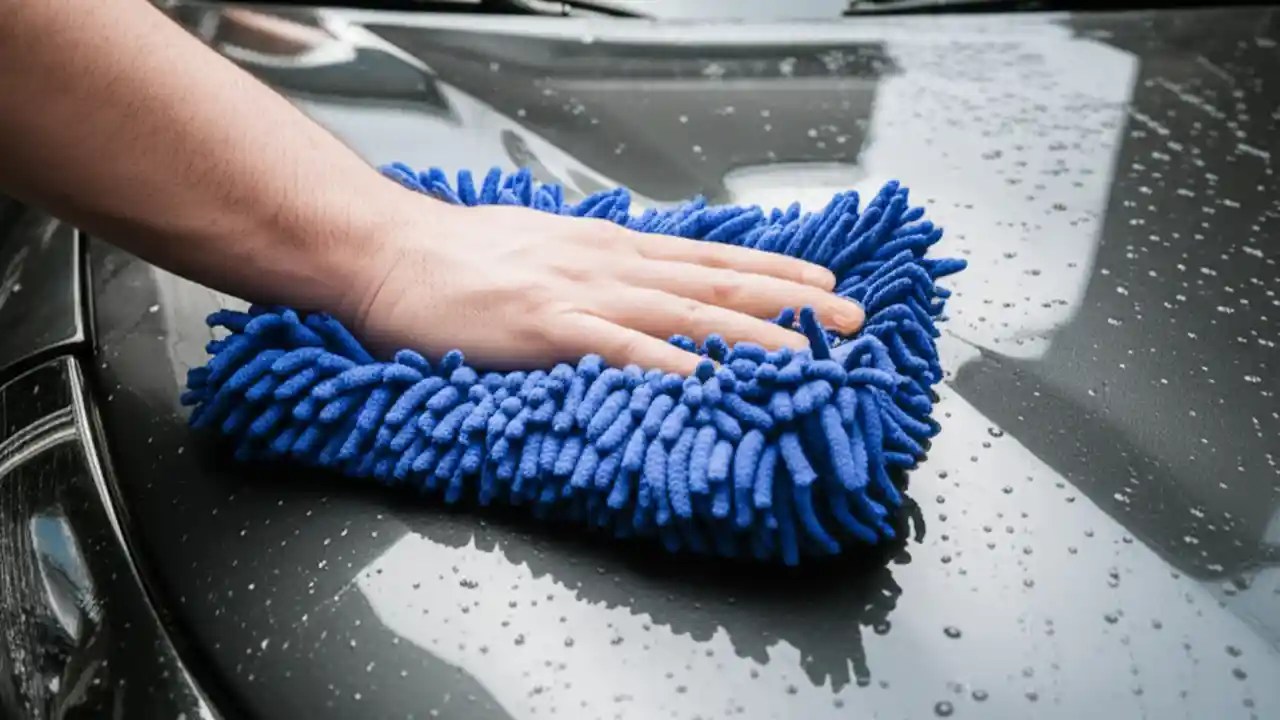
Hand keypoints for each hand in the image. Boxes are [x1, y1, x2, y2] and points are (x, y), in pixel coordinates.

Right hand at [345, 196, 864, 373]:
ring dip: (750, 334)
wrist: (387, 252)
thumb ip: (596, 268)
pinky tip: (707, 382)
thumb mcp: (545, 247)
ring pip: (683, 314)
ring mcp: (579, 294)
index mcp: (608, 248)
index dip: (773, 271)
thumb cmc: (457, 258)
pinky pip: (618, 348)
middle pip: (716, 283)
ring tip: (807, 356)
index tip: (823, 286)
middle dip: (790, 301)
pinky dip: (667, 364)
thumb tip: (641, 287)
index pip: (709, 258)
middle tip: (851, 320)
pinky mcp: (543, 328)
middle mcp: (607, 263)